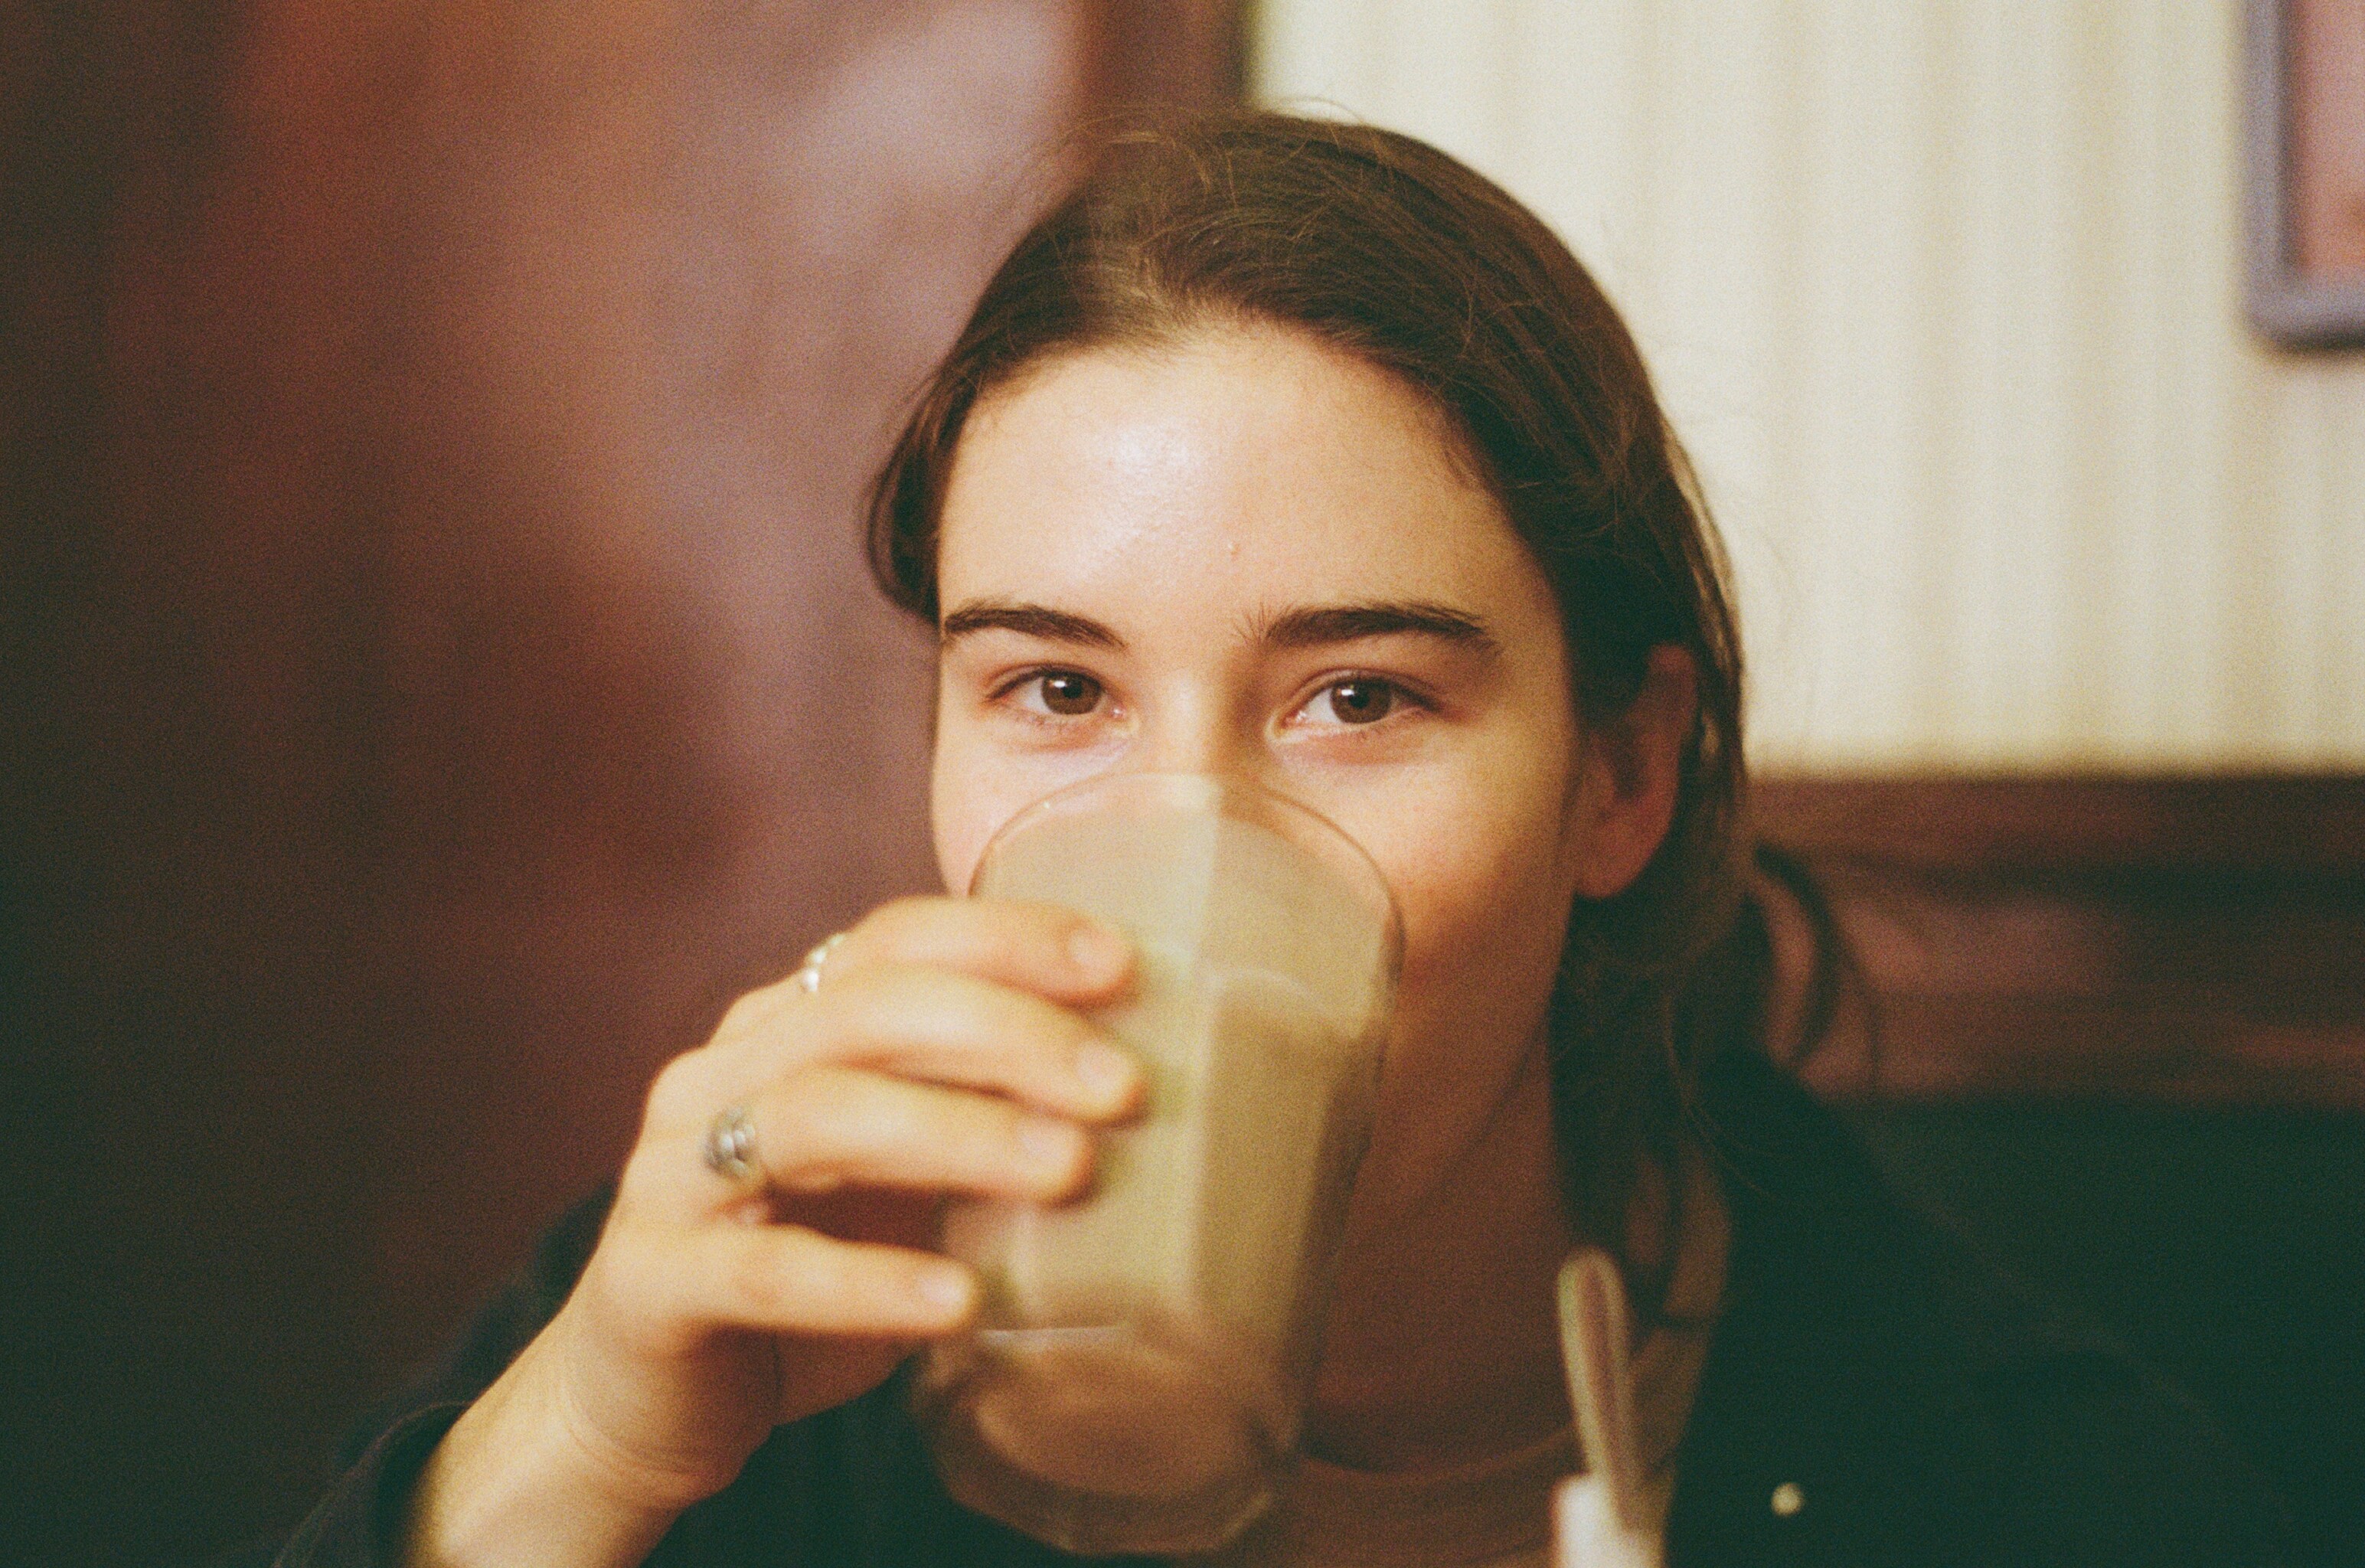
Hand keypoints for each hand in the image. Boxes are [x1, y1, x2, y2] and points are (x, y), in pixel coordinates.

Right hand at [399, 898, 1139, 1567]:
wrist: (646, 1404)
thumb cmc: (808, 1266)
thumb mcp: (902, 1179)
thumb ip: (980, 1119)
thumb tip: (1150, 1086)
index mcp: (781, 1027)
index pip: (891, 939)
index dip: (1004, 938)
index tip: (1121, 965)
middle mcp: (717, 1076)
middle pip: (864, 1009)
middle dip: (1006, 1032)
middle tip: (1122, 1087)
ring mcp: (670, 1175)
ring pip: (815, 1116)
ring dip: (954, 1135)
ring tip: (1067, 1171)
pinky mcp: (650, 1285)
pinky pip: (764, 1271)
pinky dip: (870, 1280)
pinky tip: (961, 1301)